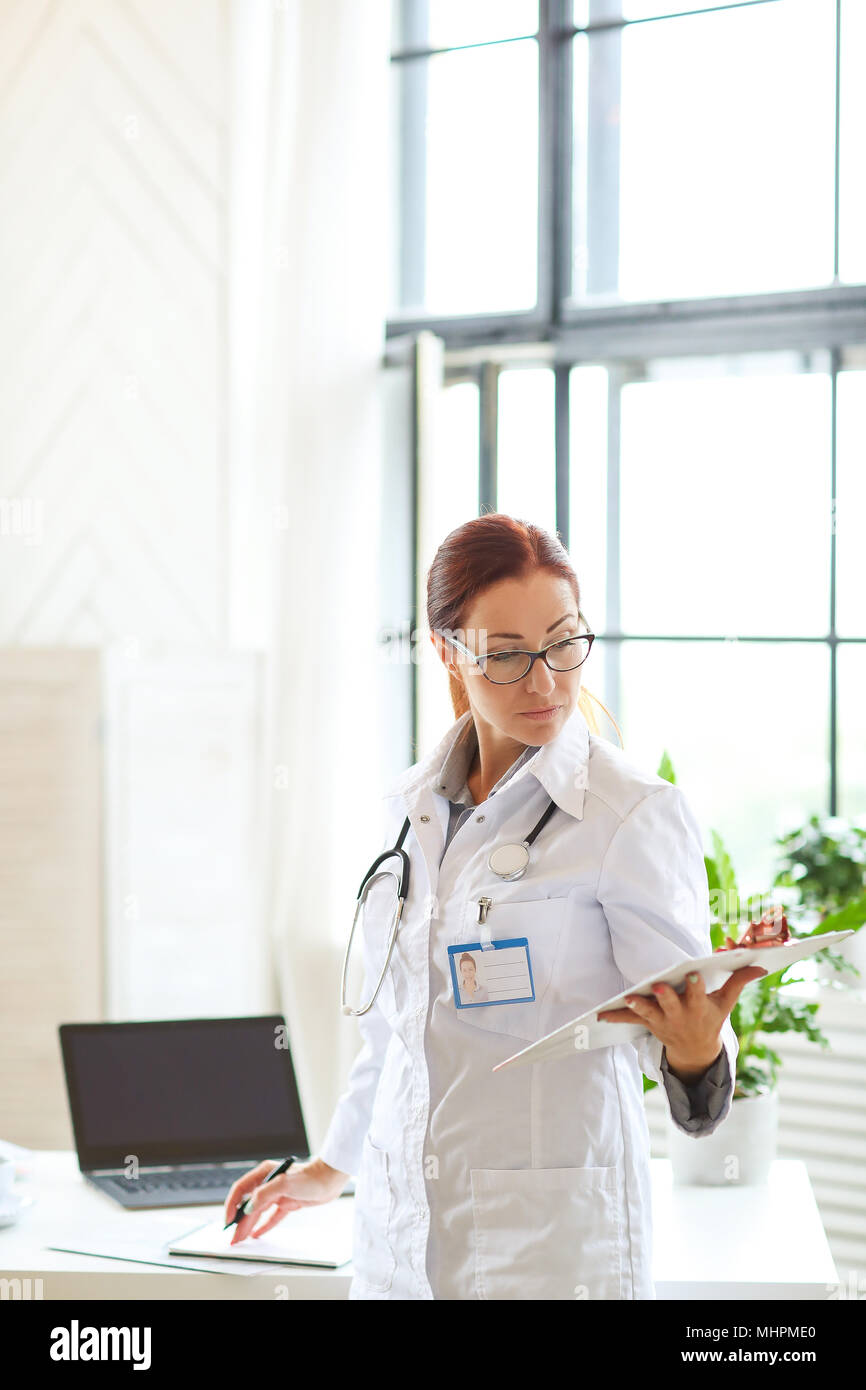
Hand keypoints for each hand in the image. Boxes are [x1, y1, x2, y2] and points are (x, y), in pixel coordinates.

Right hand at [223, 1156, 349, 1244]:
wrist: (330, 1179)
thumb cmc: (311, 1176)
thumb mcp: (285, 1183)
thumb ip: (265, 1193)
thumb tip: (249, 1207)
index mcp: (264, 1173)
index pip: (240, 1190)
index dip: (232, 1205)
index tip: (228, 1220)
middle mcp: (268, 1183)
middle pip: (248, 1204)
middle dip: (239, 1221)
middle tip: (233, 1237)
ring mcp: (278, 1193)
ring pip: (258, 1212)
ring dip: (249, 1225)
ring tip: (241, 1239)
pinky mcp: (287, 1203)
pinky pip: (272, 1216)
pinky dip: (264, 1225)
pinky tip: (257, 1234)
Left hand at [596, 965, 767, 1080]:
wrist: (696, 1051)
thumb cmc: (711, 1018)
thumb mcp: (726, 1003)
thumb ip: (739, 981)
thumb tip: (759, 964)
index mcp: (700, 1008)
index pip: (699, 995)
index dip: (696, 986)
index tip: (692, 974)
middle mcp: (680, 1016)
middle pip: (671, 1005)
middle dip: (666, 997)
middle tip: (659, 986)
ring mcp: (662, 1022)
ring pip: (648, 1013)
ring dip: (638, 1007)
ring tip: (628, 998)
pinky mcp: (648, 1024)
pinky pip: (629, 1020)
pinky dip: (615, 1017)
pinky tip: (599, 1015)